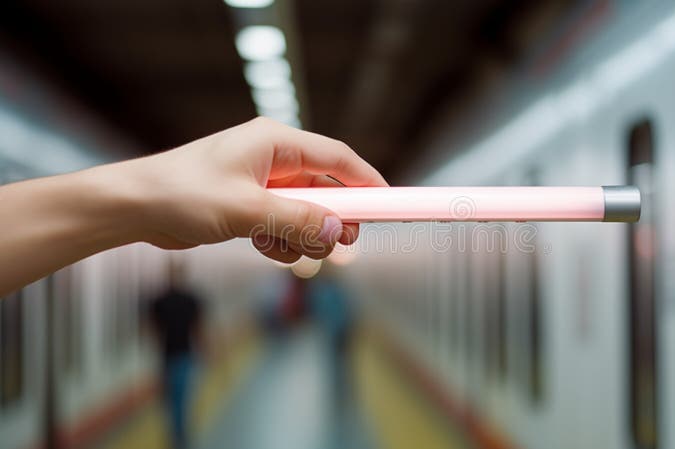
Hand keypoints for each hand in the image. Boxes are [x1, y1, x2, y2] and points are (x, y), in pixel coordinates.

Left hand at [106, 117, 387, 261]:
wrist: (134, 208)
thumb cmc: (182, 193)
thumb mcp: (246, 209)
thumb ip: (297, 220)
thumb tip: (339, 233)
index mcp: (275, 142)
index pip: (337, 158)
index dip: (367, 180)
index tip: (390, 203)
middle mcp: (273, 158)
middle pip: (325, 189)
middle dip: (333, 219)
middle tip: (342, 246)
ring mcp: (262, 182)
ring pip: (306, 213)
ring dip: (302, 236)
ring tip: (282, 247)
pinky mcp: (250, 204)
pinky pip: (284, 225)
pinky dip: (280, 241)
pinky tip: (261, 247)